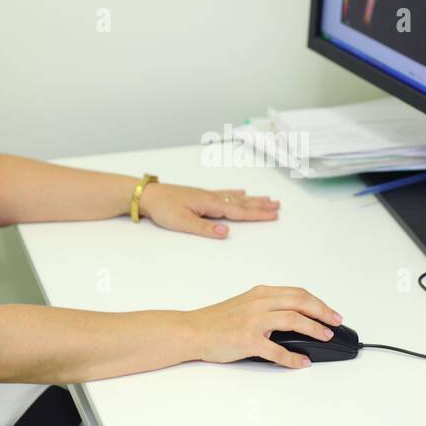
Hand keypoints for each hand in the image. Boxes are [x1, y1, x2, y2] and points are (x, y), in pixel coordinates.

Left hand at [138, 182, 278, 238]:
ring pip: (236, 198)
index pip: (239, 211)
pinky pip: (225, 194)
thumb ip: (205, 228)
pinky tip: (241, 192)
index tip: (274, 214)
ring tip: (267, 198)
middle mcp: (212, 198)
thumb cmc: (163, 208)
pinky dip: (236, 194)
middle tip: (278, 206)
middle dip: (261, 205)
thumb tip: (226, 233)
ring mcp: (207, 195)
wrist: (148, 195)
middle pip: (242, 203)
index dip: (258, 214)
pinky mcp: (200, 196)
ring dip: (252, 199)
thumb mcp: (183, 223)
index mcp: (210, 204)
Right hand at [184, 285, 342, 368]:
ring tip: (325, 337)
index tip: (330, 313)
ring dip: (314, 329)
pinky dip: (293, 357)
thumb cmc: (216, 321)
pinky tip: (302, 362)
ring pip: (293, 321)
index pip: (298, 293)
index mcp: (261, 294)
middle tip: (336, 322)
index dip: (318, 303)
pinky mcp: (247, 340)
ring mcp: (254, 321)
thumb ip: (268, 307)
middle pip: (301, 303)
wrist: (192, 330)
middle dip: (323, 312)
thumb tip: (294, 318)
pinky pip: (277, 350)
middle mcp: (259, 303)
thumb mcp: (245, 305)